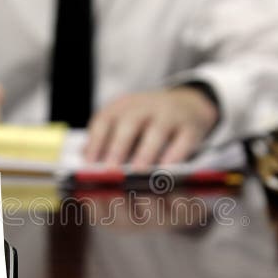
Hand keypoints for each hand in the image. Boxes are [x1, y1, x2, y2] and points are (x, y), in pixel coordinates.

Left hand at [84, 87, 217, 168]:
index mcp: (123, 106)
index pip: (105, 120)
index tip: (89, 163)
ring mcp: (171, 114)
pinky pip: (183, 140)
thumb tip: (85, 157)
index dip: (96, 141)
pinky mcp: (192, 127)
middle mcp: (146, 106)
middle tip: (110, 170)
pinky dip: (175, 155)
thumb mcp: (125, 123)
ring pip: (157, 130)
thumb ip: (106, 139)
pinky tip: (166, 169)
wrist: (188, 105)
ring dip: (146, 152)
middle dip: (118, 146)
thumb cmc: (148, 123)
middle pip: (130, 122)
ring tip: (137, 172)